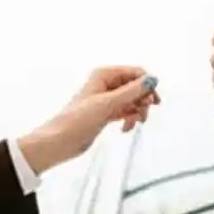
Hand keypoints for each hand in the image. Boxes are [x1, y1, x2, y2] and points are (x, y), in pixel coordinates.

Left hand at [19, 66, 160, 173]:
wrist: (61, 141)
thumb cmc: (77, 120)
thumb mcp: (108, 103)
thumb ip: (132, 91)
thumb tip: (152, 80)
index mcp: (104, 75)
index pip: (135, 73)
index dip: (146, 85)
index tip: (152, 101)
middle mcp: (106, 84)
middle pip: (136, 87)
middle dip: (143, 100)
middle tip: (143, 114)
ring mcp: (107, 99)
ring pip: (133, 100)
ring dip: (137, 111)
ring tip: (134, 123)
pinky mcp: (107, 113)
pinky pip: (126, 111)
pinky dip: (130, 119)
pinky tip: (126, 128)